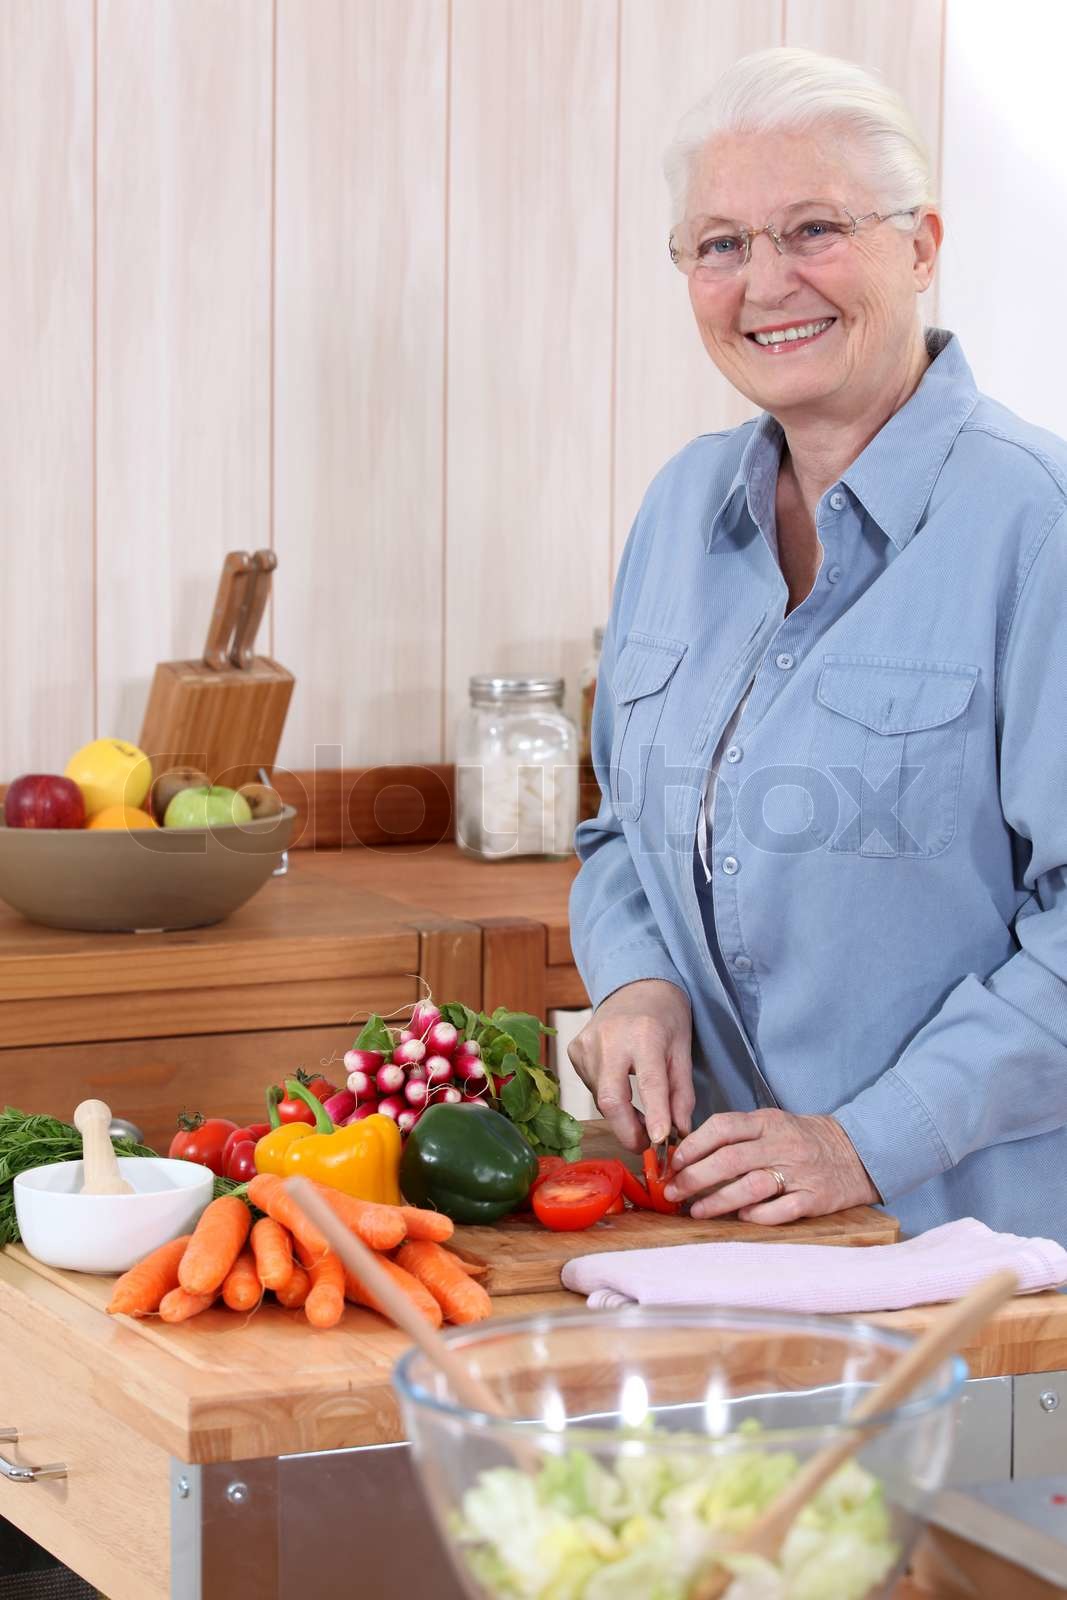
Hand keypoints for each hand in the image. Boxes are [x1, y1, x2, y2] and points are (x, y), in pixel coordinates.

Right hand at [567, 979, 693, 1150]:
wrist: (635, 985)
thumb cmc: (665, 1016)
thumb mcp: (683, 1050)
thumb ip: (682, 1094)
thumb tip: (679, 1132)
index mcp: (644, 1033)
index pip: (649, 1081)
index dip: (654, 1114)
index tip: (659, 1142)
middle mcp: (610, 1037)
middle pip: (611, 1098)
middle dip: (627, 1130)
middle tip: (646, 1145)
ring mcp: (587, 1043)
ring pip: (601, 1097)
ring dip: (622, 1115)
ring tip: (642, 1114)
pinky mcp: (574, 1051)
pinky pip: (592, 1087)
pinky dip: (609, 1098)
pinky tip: (622, 1086)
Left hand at [664, 1109, 878, 1222]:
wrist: (857, 1153)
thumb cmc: (801, 1140)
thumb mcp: (772, 1125)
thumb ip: (737, 1136)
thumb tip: (690, 1156)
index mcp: (767, 1122)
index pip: (723, 1127)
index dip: (694, 1145)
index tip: (674, 1162)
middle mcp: (782, 1144)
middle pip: (730, 1160)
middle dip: (695, 1178)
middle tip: (674, 1192)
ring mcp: (800, 1172)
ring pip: (751, 1187)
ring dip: (718, 1201)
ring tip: (696, 1211)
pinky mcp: (815, 1198)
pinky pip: (781, 1210)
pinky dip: (758, 1216)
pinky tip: (741, 1218)